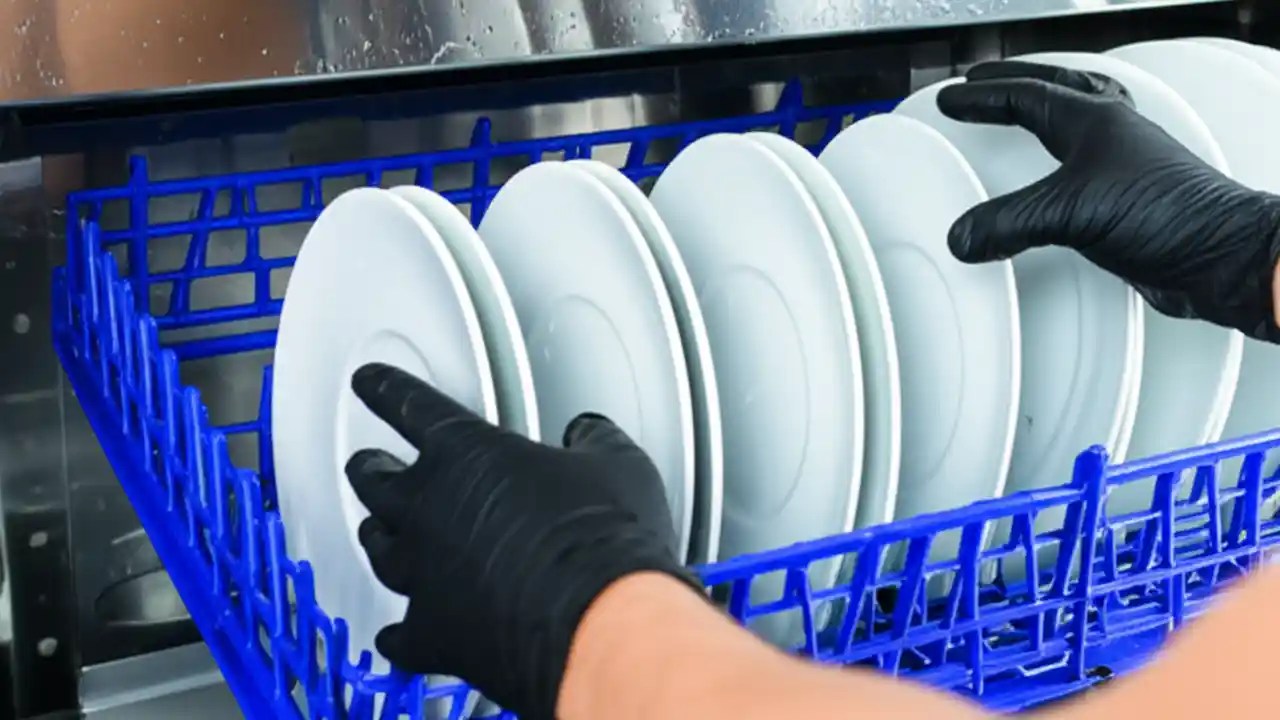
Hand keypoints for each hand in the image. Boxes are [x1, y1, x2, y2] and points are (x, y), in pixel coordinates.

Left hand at [343, 363, 700, 719]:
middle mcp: (428, 507)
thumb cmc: (605, 539)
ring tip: (376, 532)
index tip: (369, 381)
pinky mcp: (431, 633)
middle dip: (370, 468)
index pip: (409, 405)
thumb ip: (592, 443)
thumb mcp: (617, 465)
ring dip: (377, 537)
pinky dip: (398, 634)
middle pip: (376, 479)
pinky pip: (399, 634)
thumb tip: (590, 435)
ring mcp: (422, 572)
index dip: (385, 389)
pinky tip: (395, 635)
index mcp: (467, 453)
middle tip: (369, 463)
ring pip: (378, 549)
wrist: (596, 622)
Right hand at [937, 60, 1279, 341]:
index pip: (1027, 95)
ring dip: (1040, 120)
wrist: (1219, 257)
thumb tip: (964, 235)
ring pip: (1072, 129)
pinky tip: (1042, 198)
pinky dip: (1051, 176)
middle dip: (1014, 87)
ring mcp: (1122, 168)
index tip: (954, 98)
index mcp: (1096, 122)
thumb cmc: (1169, 215)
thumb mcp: (1071, 212)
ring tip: (1014, 123)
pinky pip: (1076, 178)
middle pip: (1057, 93)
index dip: (984, 96)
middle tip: (983, 85)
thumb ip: (1009, 221)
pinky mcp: (1125, 205)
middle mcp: (1111, 138)